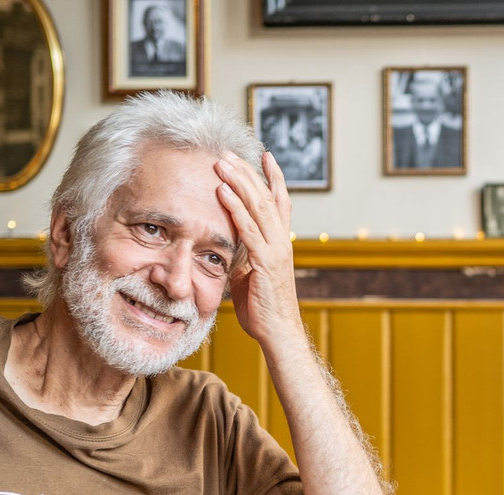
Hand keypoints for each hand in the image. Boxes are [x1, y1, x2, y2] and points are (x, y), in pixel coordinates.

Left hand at [215, 151, 302, 346]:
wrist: (277, 332)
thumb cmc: (263, 308)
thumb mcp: (250, 275)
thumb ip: (243, 255)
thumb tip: (227, 245)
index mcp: (281, 242)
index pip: (280, 201)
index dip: (272, 177)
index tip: (263, 156)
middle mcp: (282, 240)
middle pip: (266, 196)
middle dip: (247, 172)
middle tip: (229, 153)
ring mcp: (276, 249)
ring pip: (258, 206)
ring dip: (239, 182)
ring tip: (221, 163)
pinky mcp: (265, 261)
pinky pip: (248, 229)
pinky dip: (234, 208)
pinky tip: (222, 192)